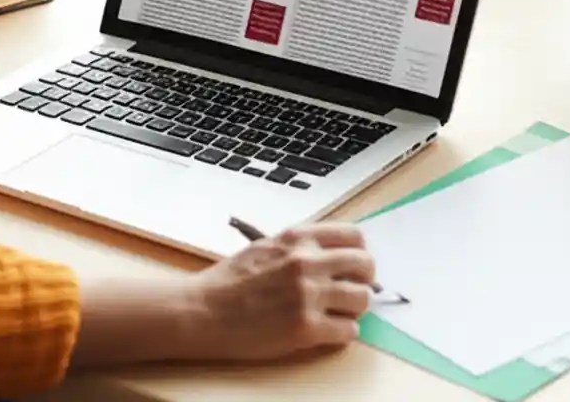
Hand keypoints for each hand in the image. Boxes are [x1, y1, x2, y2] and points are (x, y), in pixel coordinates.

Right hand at [186, 222, 374, 359]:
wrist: (203, 311)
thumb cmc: (229, 282)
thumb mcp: (265, 247)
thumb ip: (299, 247)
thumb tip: (333, 255)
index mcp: (298, 238)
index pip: (354, 236)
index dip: (360, 252)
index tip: (355, 265)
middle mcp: (307, 262)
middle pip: (366, 266)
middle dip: (364, 280)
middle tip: (353, 291)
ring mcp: (308, 295)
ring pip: (362, 300)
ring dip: (354, 309)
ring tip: (337, 314)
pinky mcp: (306, 328)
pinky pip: (348, 331)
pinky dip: (342, 333)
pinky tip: (325, 331)